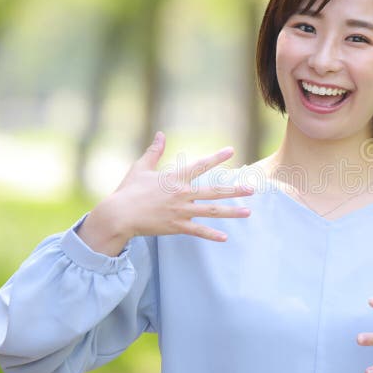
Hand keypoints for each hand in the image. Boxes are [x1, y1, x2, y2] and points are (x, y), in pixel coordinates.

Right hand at [78, 131, 253, 255]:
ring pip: (211, 211)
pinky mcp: (176, 226)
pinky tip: (225, 238)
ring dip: (231, 212)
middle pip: (214, 190)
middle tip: (252, 188)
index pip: (200, 165)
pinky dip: (211, 235)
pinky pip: (198, 231)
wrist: (119, 215)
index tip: (231, 151)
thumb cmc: (128, 190)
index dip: (216, 158)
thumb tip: (160, 134)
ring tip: (248, 212)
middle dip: (234, 189)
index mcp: (174, 178)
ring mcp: (181, 211)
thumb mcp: (140, 168)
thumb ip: (154, 151)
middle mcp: (182, 194)